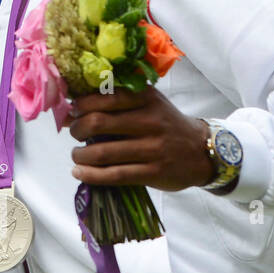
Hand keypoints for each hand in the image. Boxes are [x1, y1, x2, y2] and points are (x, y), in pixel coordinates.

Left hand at [67, 86, 212, 190]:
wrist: (202, 151)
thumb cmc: (164, 124)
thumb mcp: (148, 103)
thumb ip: (115, 102)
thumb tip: (70, 110)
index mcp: (146, 98)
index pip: (104, 98)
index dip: (81, 105)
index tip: (73, 112)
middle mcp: (150, 121)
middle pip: (98, 123)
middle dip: (77, 129)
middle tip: (74, 133)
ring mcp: (153, 148)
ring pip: (103, 152)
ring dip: (80, 155)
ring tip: (77, 155)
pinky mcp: (154, 172)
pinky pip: (114, 175)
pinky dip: (91, 175)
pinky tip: (80, 172)